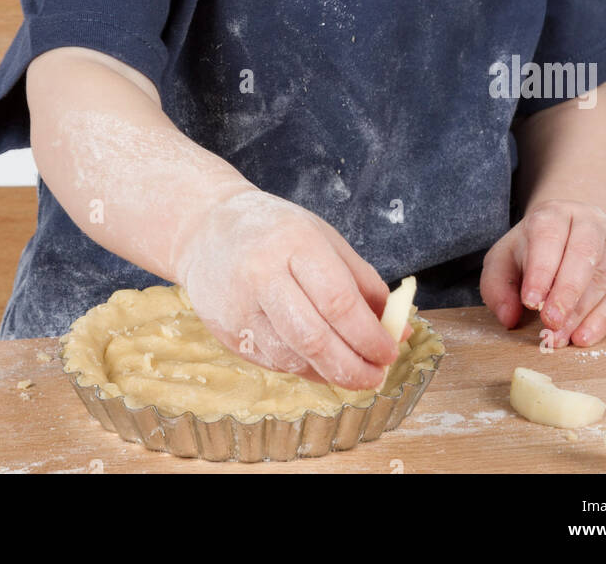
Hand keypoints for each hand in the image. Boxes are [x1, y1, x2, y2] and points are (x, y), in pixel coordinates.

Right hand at [172, 188, 399, 388]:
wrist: (207, 228)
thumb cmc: (277, 232)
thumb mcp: (325, 239)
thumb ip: (364, 284)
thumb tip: (398, 329)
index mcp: (295, 243)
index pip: (338, 302)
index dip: (369, 336)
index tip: (389, 352)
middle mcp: (263, 274)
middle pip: (315, 339)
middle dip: (353, 368)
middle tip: (375, 376)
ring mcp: (240, 306)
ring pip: (294, 359)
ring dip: (330, 374)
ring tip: (351, 370)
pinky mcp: (226, 331)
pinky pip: (273, 363)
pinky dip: (304, 370)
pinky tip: (319, 363)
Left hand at [479, 199, 605, 347]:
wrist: (573, 234)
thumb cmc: (534, 249)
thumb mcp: (505, 259)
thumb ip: (497, 285)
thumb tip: (507, 317)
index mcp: (554, 214)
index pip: (549, 237)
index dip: (540, 271)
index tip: (530, 301)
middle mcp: (589, 224)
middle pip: (583, 254)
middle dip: (565, 292)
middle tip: (549, 323)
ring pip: (602, 279)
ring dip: (580, 313)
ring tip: (559, 337)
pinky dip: (602, 321)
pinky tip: (583, 337)